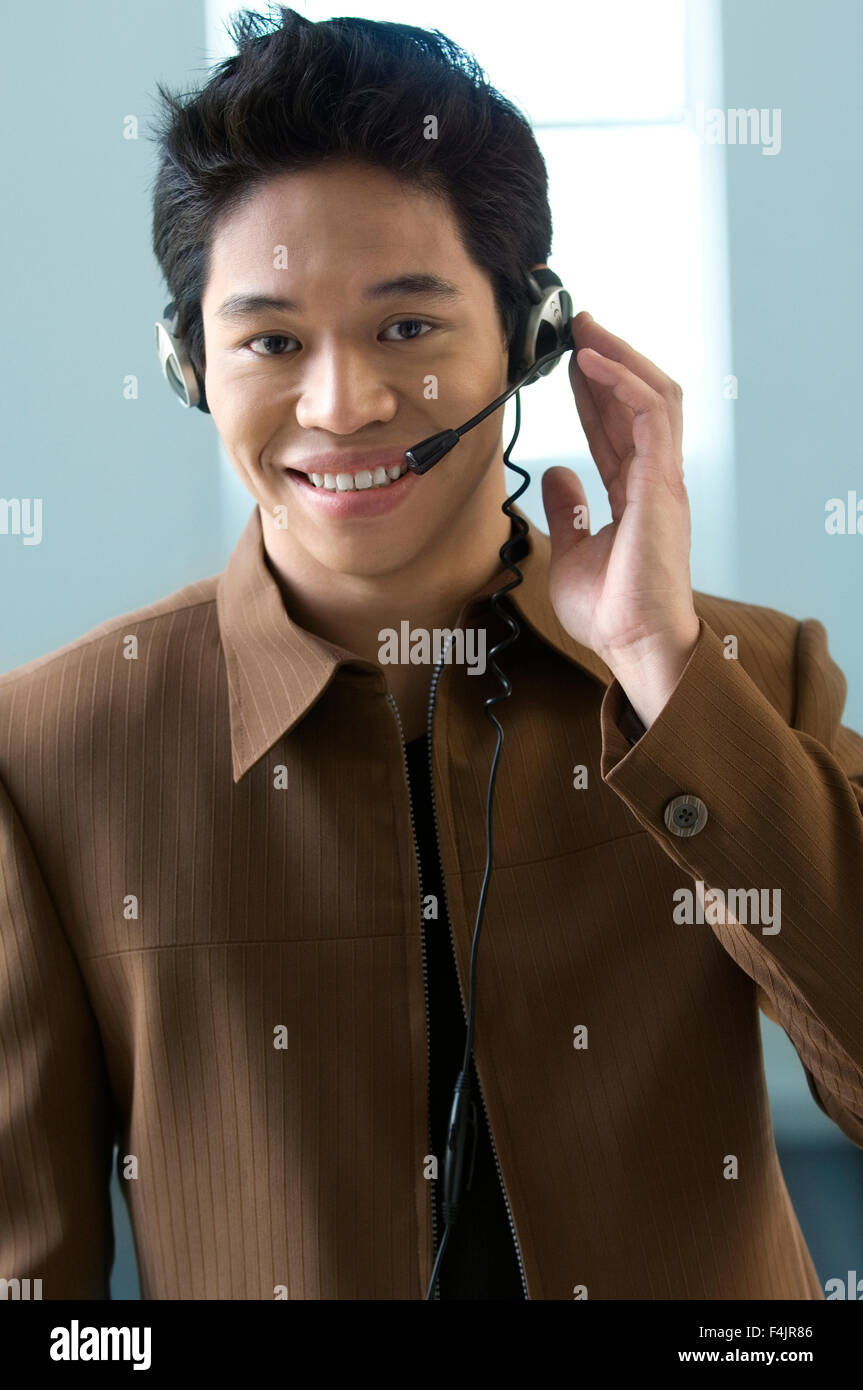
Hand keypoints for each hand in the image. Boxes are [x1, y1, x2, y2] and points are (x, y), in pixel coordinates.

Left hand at [540, 311, 699, 727]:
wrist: (634, 644)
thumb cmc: (611, 612)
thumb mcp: (571, 551)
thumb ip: (568, 510)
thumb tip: (557, 474)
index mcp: (638, 495)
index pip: (618, 428)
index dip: (595, 392)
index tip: (570, 362)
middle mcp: (656, 481)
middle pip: (640, 401)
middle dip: (611, 359)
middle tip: (578, 325)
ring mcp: (664, 480)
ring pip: (655, 396)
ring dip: (619, 359)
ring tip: (586, 331)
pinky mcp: (663, 484)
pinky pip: (651, 416)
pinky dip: (622, 383)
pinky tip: (591, 363)